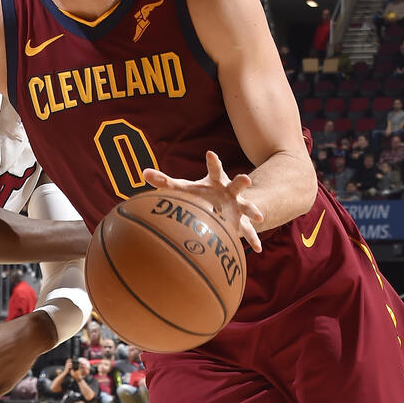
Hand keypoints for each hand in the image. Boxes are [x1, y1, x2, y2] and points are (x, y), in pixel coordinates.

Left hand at [144, 150, 264, 252]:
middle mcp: (230, 191)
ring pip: (247, 207)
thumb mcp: (185, 187)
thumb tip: (144, 173)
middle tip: (246, 179)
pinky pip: (249, 232)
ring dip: (253, 211)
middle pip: (237, 184)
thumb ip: (166, 181)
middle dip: (242, 181)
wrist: (224, 203)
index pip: (215, 169)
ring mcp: (238, 207)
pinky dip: (253, 239)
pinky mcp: (242, 222)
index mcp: (217, 180)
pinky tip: (258, 249)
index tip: (210, 153)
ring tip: (259, 217)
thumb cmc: (202, 193)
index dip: (213, 161)